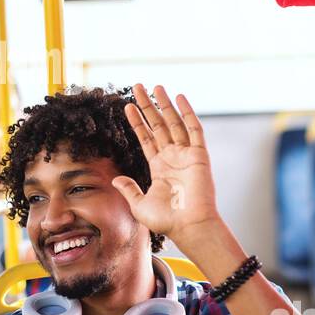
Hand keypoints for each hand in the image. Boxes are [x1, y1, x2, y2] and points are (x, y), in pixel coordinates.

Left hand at [113, 84, 220, 244]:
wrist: (190, 227)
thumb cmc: (167, 221)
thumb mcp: (139, 205)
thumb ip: (129, 189)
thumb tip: (115, 178)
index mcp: (159, 167)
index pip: (146, 138)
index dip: (137, 122)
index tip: (127, 106)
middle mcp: (172, 157)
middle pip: (158, 125)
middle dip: (148, 106)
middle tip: (138, 87)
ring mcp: (186, 155)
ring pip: (174, 122)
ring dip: (164, 104)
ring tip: (155, 87)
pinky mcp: (199, 155)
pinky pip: (193, 129)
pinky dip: (187, 112)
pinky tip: (179, 98)